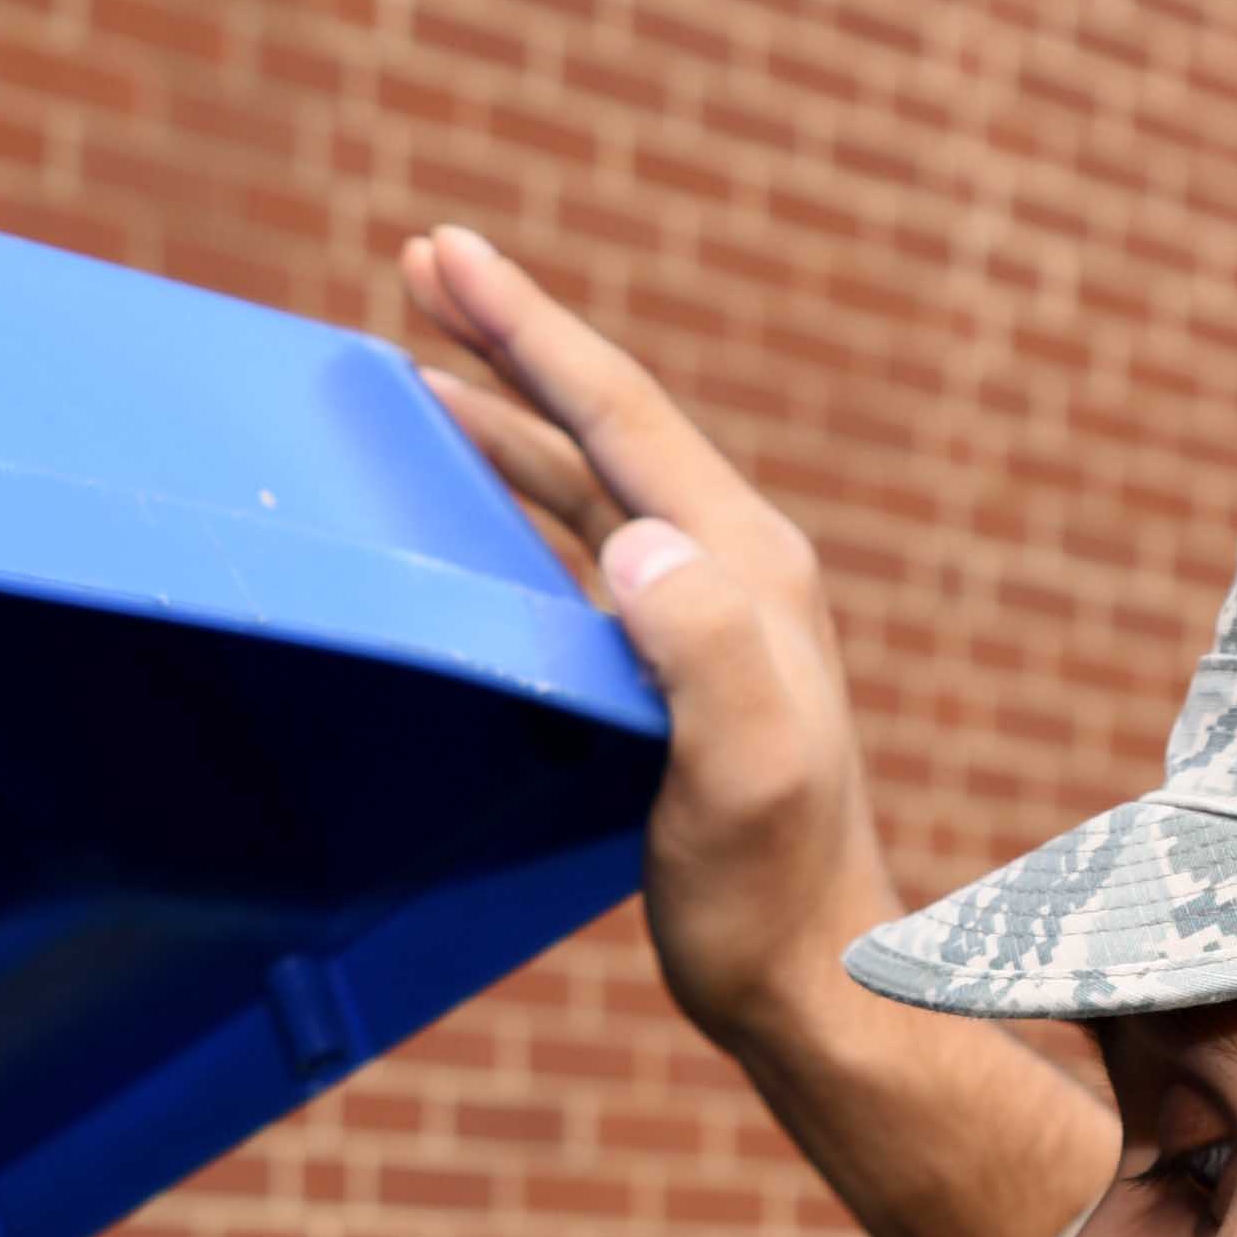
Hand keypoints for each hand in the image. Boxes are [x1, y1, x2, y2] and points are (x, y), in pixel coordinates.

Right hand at [397, 225, 1112, 1236]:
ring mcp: (711, 616)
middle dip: (509, 338)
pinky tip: (477, 502)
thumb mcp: (744, 774)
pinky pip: (585, 545)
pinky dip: (522, 498)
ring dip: (506, 414)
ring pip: (588, 479)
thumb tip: (639, 542)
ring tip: (422, 365)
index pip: (618, 414)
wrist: (816, 983)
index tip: (445, 253)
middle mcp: (735, 568)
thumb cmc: (769, 897)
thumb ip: (708, 650)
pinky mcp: (680, 668)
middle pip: (603, 421)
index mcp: (745, 565)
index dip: (527, 329)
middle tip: (419, 262)